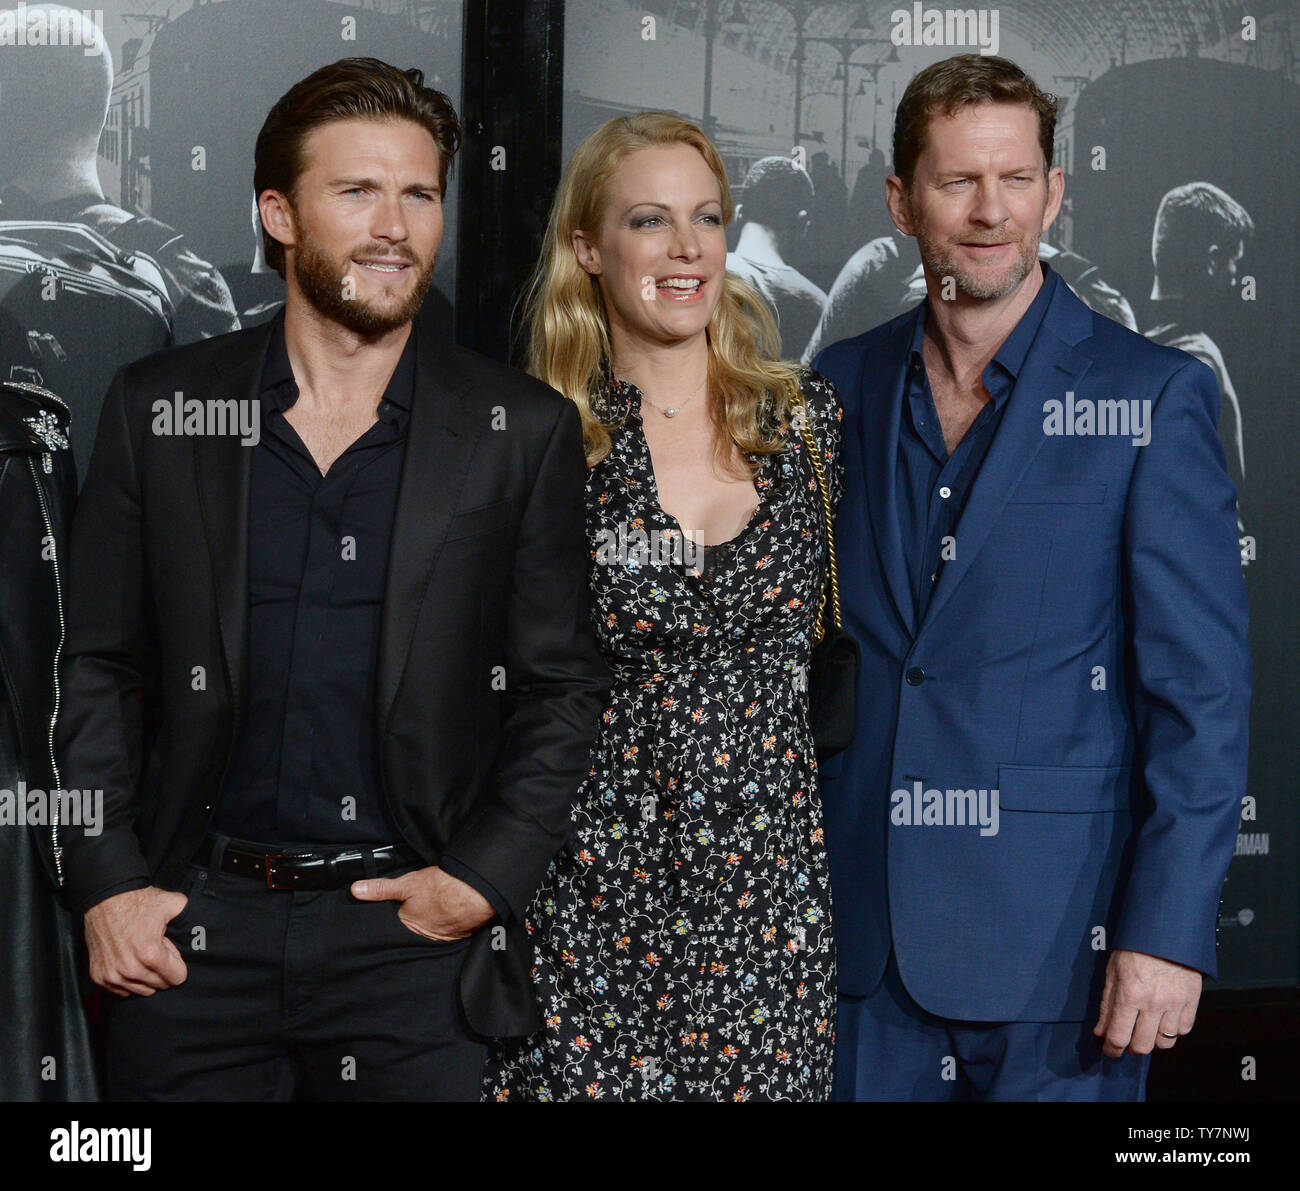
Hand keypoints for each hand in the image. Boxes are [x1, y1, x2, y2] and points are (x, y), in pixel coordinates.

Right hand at [84, 886, 189, 996]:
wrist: (105, 898)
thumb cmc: (138, 901)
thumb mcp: (172, 903)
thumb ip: (191, 917)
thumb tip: (204, 928)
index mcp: (150, 954)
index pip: (176, 978)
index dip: (178, 964)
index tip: (170, 951)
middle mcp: (130, 969)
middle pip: (160, 986)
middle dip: (164, 971)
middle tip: (157, 951)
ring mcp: (112, 975)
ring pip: (142, 991)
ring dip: (147, 978)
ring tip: (143, 955)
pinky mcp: (99, 976)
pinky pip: (122, 991)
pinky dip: (129, 981)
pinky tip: (131, 963)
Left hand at [350, 866, 493, 940]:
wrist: (475, 892)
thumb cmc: (441, 887)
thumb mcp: (406, 883)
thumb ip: (380, 889)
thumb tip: (355, 890)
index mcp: (408, 924)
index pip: (396, 923)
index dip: (396, 914)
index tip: (399, 908)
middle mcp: (423, 935)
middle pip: (413, 930)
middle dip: (414, 922)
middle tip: (419, 909)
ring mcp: (441, 937)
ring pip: (430, 932)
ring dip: (431, 925)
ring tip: (434, 912)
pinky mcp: (458, 936)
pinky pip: (447, 933)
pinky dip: (447, 926)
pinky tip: (449, 916)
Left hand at [1093, 948, 1201, 1057]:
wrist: (1166, 931)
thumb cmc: (1134, 948)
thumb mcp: (1112, 972)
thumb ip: (1106, 1005)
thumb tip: (1100, 1031)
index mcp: (1129, 995)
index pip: (1118, 1037)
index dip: (1111, 1049)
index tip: (1109, 1050)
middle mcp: (1153, 1004)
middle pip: (1143, 1046)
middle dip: (1132, 1048)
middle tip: (1128, 1041)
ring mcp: (1175, 1004)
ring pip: (1166, 1043)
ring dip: (1154, 1041)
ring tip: (1146, 1030)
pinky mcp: (1192, 1001)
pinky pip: (1184, 1030)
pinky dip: (1173, 1031)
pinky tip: (1164, 1021)